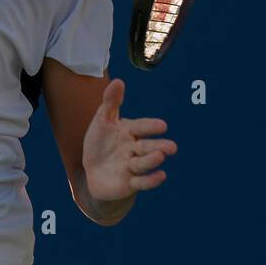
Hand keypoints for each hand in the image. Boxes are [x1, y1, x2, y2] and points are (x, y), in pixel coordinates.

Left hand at [81, 78, 175, 201]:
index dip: (150, 127)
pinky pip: (141, 182)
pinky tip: (160, 175)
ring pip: (144, 163)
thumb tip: (118, 81)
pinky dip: (150, 180)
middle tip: (171, 147)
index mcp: (129, 132)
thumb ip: (110, 102)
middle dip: (159, 146)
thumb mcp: (102, 122)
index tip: (162, 125)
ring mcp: (133, 167)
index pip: (141, 127)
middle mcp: (135, 149)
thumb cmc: (100, 143)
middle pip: (148, 147)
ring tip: (159, 156)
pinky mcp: (130, 183)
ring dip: (152, 160)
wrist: (93, 172)